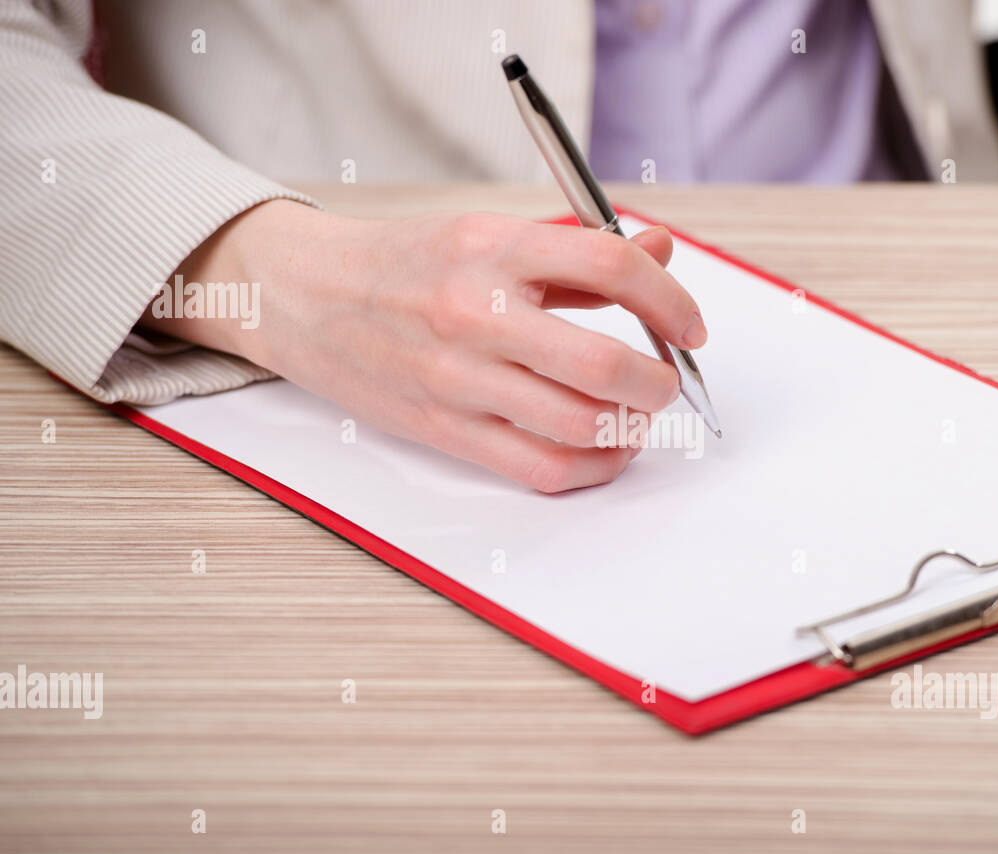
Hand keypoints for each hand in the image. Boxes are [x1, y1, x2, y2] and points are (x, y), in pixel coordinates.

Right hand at [141, 200, 705, 490]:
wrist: (303, 295)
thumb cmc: (401, 263)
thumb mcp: (487, 233)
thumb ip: (577, 248)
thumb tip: (659, 249)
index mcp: (493, 247)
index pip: (612, 267)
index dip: (670, 300)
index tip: (687, 325)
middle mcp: (475, 311)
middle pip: (602, 363)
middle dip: (657, 382)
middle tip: (664, 380)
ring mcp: (457, 378)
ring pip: (578, 426)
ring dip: (630, 428)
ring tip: (635, 415)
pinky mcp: (443, 429)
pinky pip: (540, 468)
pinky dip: (592, 468)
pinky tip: (605, 450)